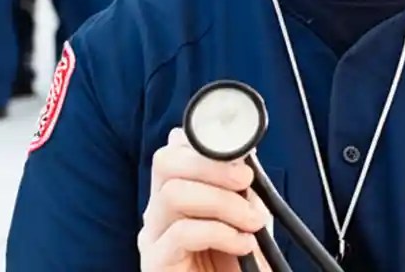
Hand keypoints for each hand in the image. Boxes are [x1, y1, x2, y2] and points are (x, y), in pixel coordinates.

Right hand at [138, 128, 272, 271]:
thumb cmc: (241, 265)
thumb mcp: (245, 217)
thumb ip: (238, 186)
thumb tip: (241, 153)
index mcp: (175, 193)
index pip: (172, 150)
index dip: (203, 144)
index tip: (241, 158)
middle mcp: (158, 210)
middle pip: (165, 162)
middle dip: (211, 166)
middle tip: (245, 181)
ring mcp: (153, 236)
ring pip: (174, 193)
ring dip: (222, 202)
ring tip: (251, 222)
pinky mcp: (155, 262)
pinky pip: (182, 233)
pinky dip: (219, 232)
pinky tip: (241, 244)